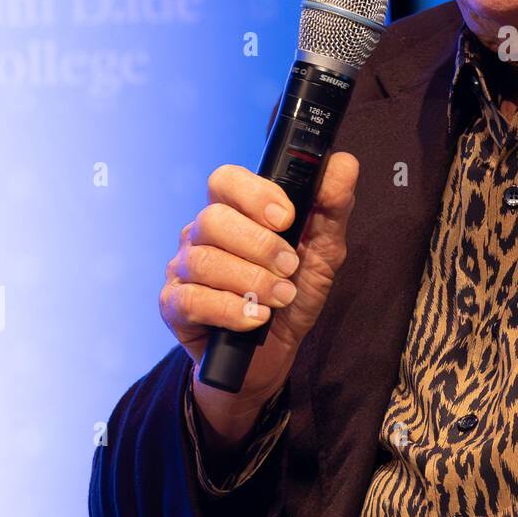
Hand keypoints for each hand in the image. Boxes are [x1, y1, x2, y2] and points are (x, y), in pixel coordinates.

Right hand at [161, 155, 358, 414]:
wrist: (274, 353)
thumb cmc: (294, 291)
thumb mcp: (324, 249)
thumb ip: (334, 205)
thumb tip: (343, 163)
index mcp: (235, 210)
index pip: (226, 180)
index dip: (255, 194)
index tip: (287, 217)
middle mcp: (202, 233)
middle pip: (212, 218)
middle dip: (259, 245)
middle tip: (291, 267)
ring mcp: (183, 268)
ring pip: (202, 260)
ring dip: (250, 280)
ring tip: (282, 297)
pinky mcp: (174, 306)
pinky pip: (191, 300)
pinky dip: (230, 309)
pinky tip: (257, 319)